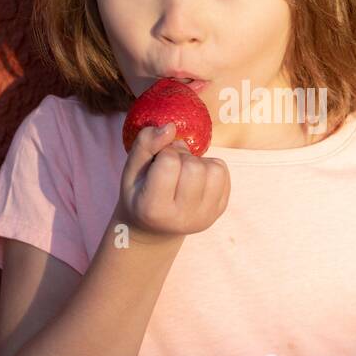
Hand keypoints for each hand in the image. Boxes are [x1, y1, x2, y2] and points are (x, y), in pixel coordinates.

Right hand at [117, 121, 230, 243]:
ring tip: (184, 171)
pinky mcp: (219, 210)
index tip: (157, 161)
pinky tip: (196, 177)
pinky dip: (210, 167)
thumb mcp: (131, 170)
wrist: (155, 228)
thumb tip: (171, 127)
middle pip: (194, 167)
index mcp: (154, 209)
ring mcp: (205, 216)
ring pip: (214, 169)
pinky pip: (223, 172)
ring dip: (198, 162)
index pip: (169, 163)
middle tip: (171, 164)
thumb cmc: (139, 194)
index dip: (163, 152)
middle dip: (182, 157)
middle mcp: (183, 217)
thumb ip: (145, 144)